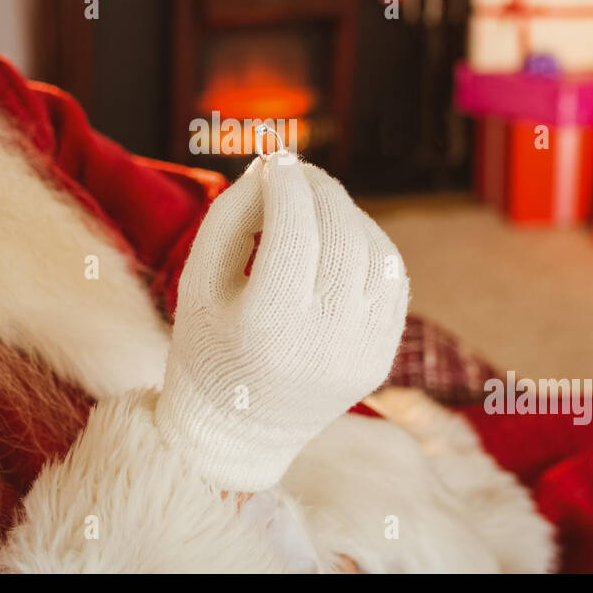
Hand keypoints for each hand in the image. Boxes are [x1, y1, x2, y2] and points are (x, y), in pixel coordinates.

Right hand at [155, 152, 409, 491]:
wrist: (239, 433)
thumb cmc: (208, 345)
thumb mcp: (199, 281)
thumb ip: (230, 216)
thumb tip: (271, 165)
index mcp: (268, 325)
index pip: (292, 229)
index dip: (286, 183)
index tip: (275, 159)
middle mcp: (322, 341)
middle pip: (340, 236)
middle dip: (320, 190)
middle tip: (299, 170)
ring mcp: (359, 352)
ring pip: (375, 254)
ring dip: (348, 214)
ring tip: (317, 201)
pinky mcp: (380, 358)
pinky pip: (392, 284)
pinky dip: (371, 247)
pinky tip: (342, 235)